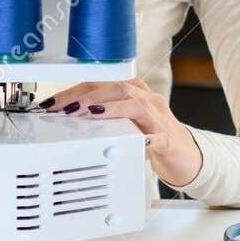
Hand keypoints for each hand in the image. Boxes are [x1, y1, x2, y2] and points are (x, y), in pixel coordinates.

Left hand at [40, 78, 203, 188]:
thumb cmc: (152, 137)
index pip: (103, 83)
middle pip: (118, 88)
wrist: (186, 157)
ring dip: (111, 108)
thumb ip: (102, 117)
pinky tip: (138, 143)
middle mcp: (149, 102)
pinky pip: (158, 138)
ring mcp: (160, 120)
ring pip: (137, 104)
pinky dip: (147, 139)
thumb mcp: (125, 124)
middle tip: (64, 108)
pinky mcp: (169, 142)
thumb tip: (66, 118)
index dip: (76, 90)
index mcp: (136, 94)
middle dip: (87, 96)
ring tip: (90, 114)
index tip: (53, 102)